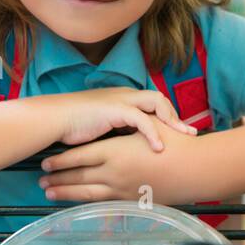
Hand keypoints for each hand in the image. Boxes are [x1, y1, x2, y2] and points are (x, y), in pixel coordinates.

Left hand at [38, 123, 203, 203]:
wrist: (196, 169)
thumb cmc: (175, 144)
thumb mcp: (148, 125)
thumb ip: (128, 124)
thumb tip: (116, 120)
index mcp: (115, 152)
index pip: (79, 158)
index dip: (60, 162)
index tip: (46, 164)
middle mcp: (114, 173)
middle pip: (78, 177)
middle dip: (58, 179)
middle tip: (41, 181)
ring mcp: (122, 190)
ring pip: (87, 194)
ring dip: (67, 193)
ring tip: (50, 193)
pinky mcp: (132, 200)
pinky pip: (103, 203)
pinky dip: (87, 203)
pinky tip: (79, 203)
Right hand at [50, 87, 197, 152]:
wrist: (55, 120)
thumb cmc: (73, 126)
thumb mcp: (101, 128)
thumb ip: (117, 132)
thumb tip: (130, 146)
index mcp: (122, 98)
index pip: (153, 102)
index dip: (168, 116)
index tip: (180, 133)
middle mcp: (124, 95)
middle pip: (159, 99)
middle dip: (176, 117)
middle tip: (189, 134)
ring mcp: (120, 100)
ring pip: (156, 103)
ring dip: (172, 121)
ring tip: (183, 138)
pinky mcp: (116, 109)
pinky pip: (142, 119)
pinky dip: (153, 133)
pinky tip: (158, 148)